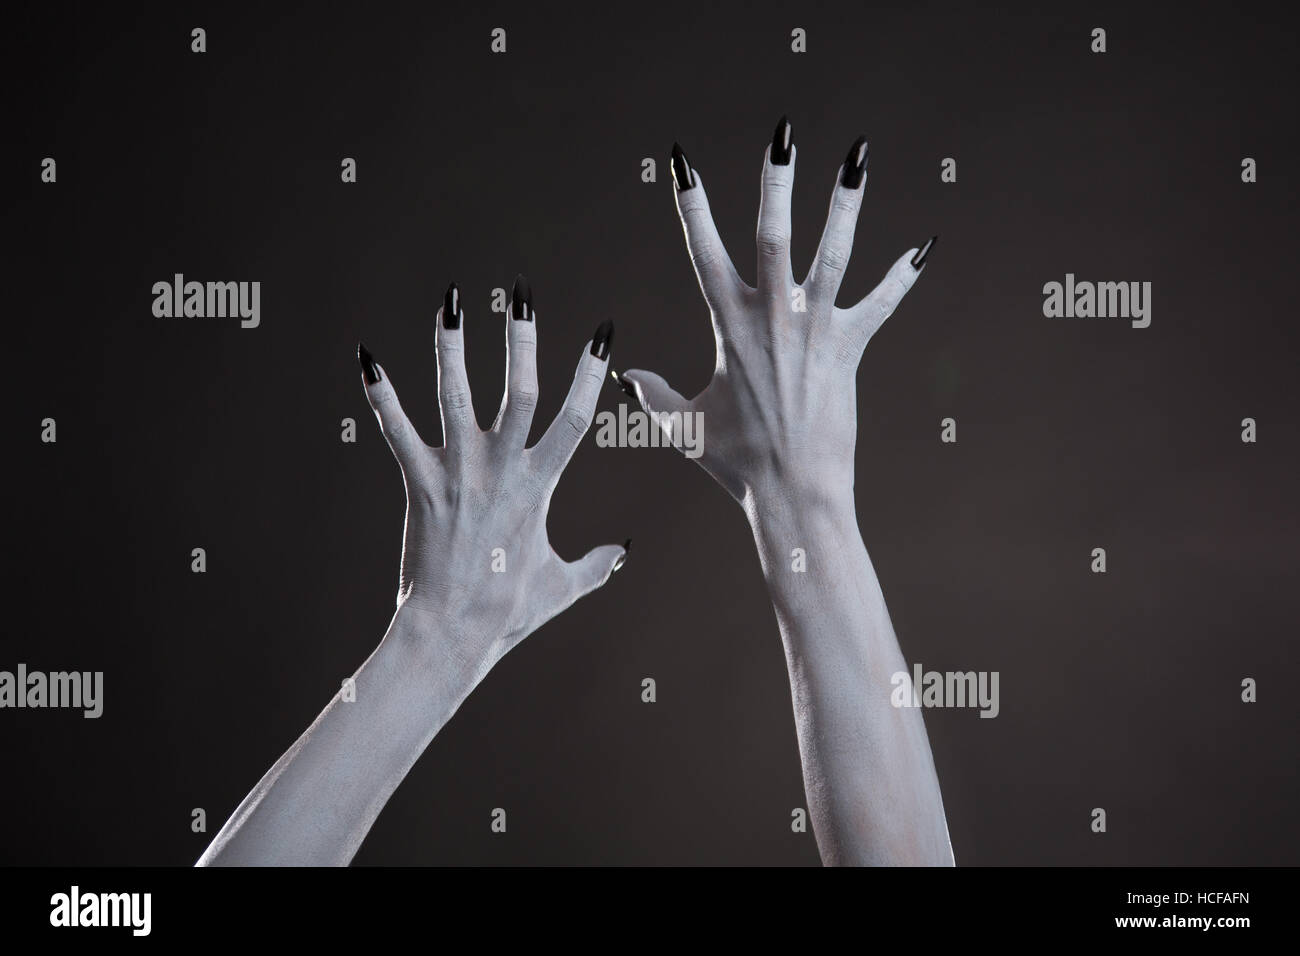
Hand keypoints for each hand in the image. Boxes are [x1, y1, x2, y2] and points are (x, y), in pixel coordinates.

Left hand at [359, 277, 626, 663]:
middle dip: (522, 336)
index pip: (576, 416)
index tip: (604, 333)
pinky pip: (397, 431)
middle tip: (521, 291)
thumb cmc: (508, 613)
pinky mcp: (420, 483)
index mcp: (541, 484)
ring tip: (452, 301)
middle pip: (519, 389)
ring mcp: (459, 472)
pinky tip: (367, 359)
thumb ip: (596, 564)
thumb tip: (623, 552)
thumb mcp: (562, 585)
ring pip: (455, 394)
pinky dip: (381, 396)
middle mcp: (502, 468)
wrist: (451, 634)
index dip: (591, 372)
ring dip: (452, 345)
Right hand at [619, 119, 934, 515]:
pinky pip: (881, 304)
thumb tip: (626, 375)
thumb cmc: (736, 462)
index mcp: (729, 325)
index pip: (703, 251)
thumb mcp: (684, 426)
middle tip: (782, 134)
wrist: (793, 492)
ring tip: (858, 156)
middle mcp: (773, 316)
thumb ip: (652, 396)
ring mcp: (816, 328)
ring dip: (846, 202)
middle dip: (776, 181)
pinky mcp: (850, 348)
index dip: (691, 204)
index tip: (683, 163)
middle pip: (774, 233)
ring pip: (832, 251)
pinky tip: (925, 247)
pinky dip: (902, 277)